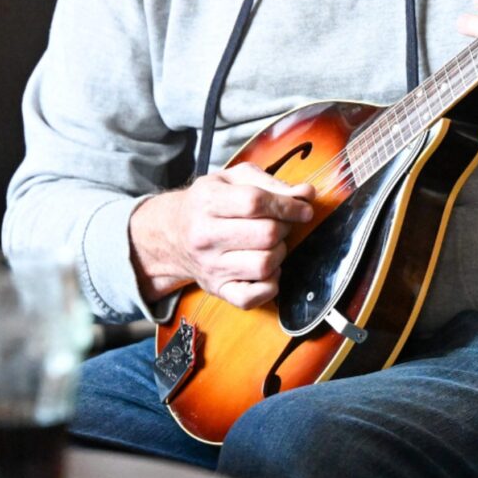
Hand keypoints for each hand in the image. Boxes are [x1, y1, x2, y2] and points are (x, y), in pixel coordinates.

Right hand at [129, 163, 314, 308]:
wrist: (172, 234)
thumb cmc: (207, 204)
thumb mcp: (231, 180)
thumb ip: (270, 182)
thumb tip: (305, 193)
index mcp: (208, 201)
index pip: (256, 202)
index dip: (288, 205)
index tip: (302, 208)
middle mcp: (205, 235)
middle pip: (266, 234)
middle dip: (285, 227)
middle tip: (282, 224)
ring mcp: (211, 266)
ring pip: (265, 265)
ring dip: (279, 253)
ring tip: (271, 244)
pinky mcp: (217, 289)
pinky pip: (253, 297)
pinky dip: (270, 285)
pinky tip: (267, 269)